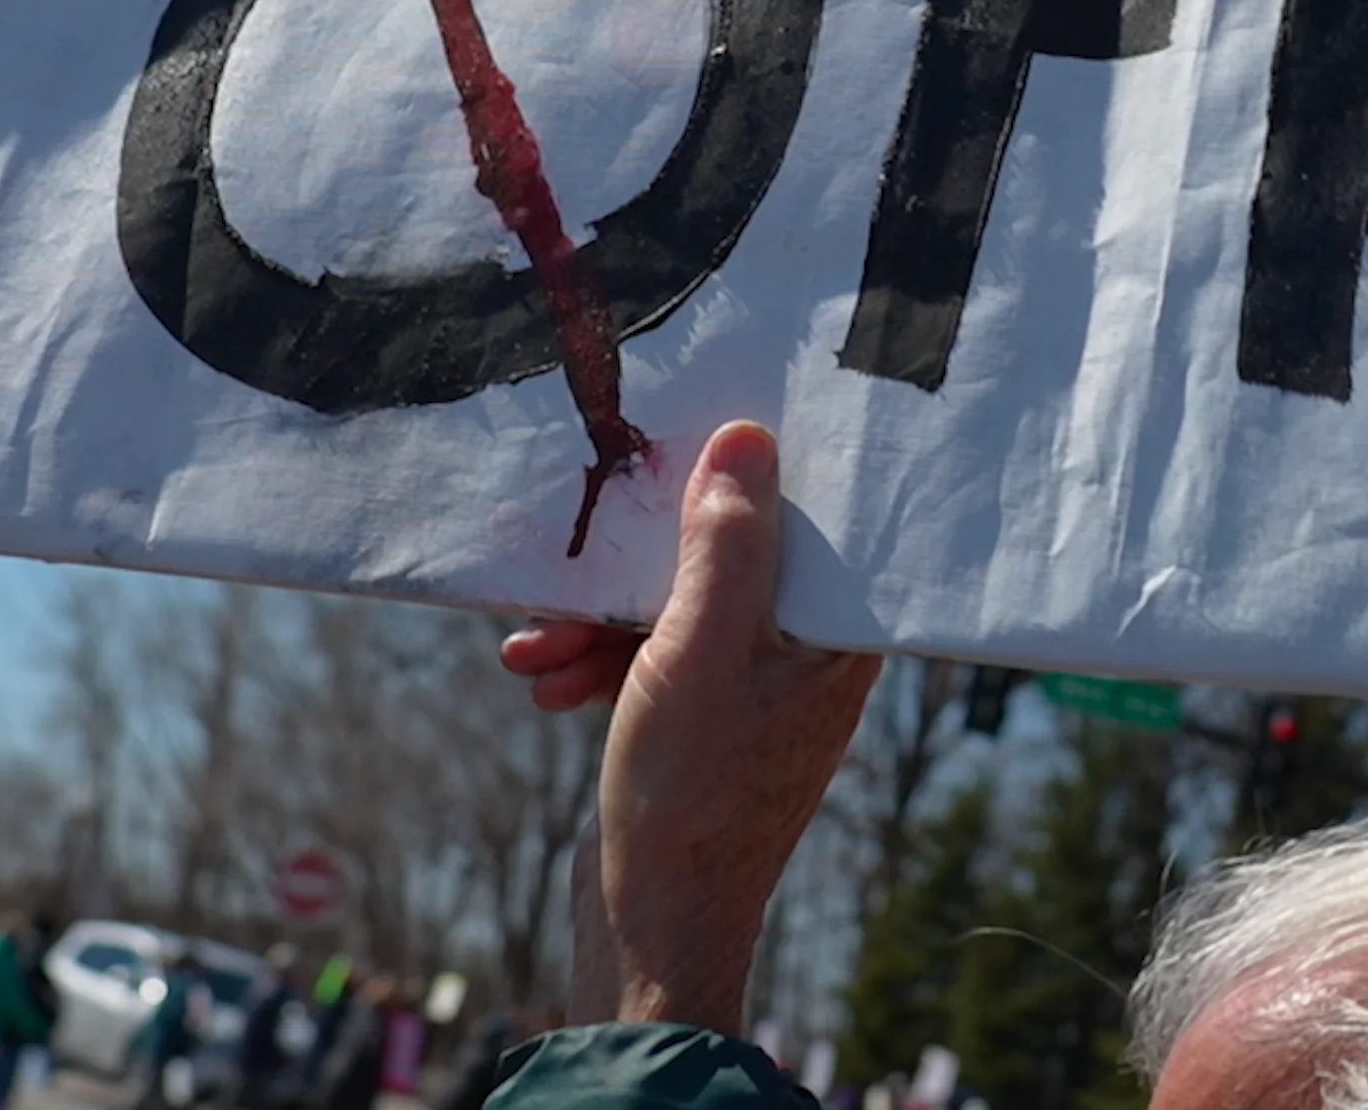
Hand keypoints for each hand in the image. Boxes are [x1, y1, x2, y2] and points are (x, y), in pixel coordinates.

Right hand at [501, 421, 881, 1034]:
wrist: (647, 932)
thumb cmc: (691, 798)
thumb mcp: (699, 650)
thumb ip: (724, 545)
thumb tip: (746, 438)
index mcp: (834, 636)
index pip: (802, 519)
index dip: (741, 475)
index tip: (681, 433)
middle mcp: (802, 655)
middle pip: (721, 558)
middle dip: (634, 563)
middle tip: (574, 552)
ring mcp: (747, 690)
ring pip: (669, 609)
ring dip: (593, 620)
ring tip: (533, 648)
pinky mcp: (697, 719)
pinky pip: (645, 658)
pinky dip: (593, 662)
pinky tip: (541, 682)